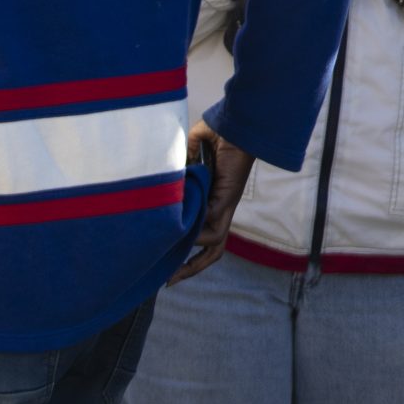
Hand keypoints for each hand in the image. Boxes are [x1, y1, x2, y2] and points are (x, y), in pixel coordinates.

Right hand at [172, 120, 253, 282]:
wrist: (238, 121)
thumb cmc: (218, 132)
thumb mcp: (191, 151)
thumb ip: (180, 166)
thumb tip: (165, 179)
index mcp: (213, 200)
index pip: (202, 233)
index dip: (188, 251)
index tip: (165, 263)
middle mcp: (220, 207)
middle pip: (213, 248)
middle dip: (192, 268)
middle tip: (168, 282)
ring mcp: (225, 204)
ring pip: (213, 242)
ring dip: (192, 256)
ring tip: (170, 270)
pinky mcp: (227, 198)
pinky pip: (210, 224)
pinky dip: (194, 232)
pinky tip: (176, 235)